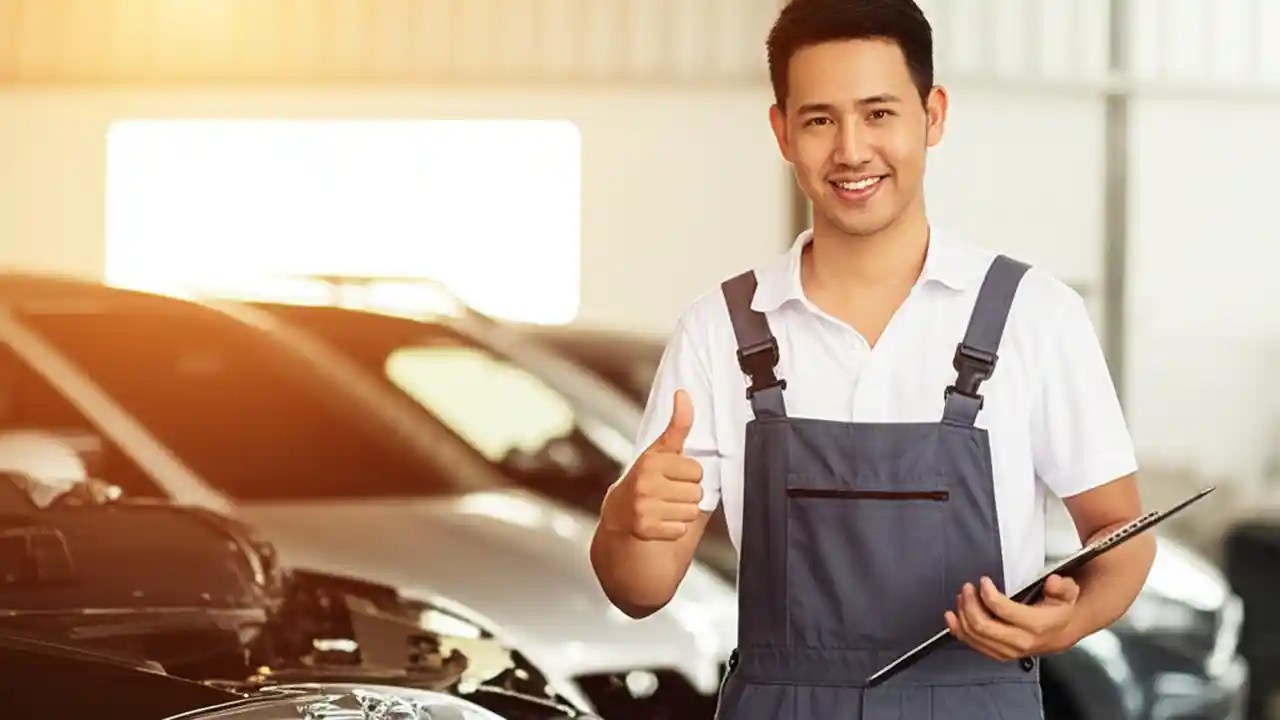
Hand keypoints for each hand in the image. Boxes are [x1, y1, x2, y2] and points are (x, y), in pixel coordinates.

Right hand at [602, 389, 703, 540]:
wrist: (618, 514)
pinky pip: (681, 529)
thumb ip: (677, 424)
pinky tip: (660, 521)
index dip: (688, 474)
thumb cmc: (645, 478)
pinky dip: (674, 529)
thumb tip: (684, 394)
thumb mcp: (659, 451)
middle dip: (686, 494)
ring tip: (664, 506)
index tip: (672, 476)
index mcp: (651, 461)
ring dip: (682, 512)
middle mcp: (645, 483)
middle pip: (697, 492)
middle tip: (668, 493)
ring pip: (691, 512)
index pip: (697, 470)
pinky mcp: (646, 529)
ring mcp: (644, 507)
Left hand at [945, 574, 1080, 660]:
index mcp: (1037, 626)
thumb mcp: (1067, 593)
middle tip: (967, 587)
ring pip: (975, 635)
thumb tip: (1052, 581)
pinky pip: (972, 644)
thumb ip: (1060, 586)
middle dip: (970, 604)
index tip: (983, 581)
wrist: (1057, 634)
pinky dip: (958, 630)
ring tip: (963, 596)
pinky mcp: (997, 653)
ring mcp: (1007, 651)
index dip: (988, 595)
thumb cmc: (1057, 610)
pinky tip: (951, 616)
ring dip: (963, 613)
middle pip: (983, 625)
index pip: (1004, 612)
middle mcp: (1020, 642)